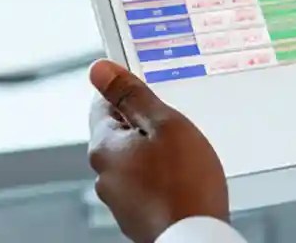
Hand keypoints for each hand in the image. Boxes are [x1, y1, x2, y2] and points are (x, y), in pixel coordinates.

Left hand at [87, 60, 229, 242]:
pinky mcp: (136, 216)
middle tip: (175, 126)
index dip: (125, 91)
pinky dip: (160, 178)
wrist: (195, 237)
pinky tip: (183, 180)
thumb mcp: (164, 124)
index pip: (102, 104)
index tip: (145, 87)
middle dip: (145, 125)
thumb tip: (100, 70)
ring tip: (184, 157)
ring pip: (134, 160)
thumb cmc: (185, 184)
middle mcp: (104, 174)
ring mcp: (119, 199)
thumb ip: (132, 96)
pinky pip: (145, 184)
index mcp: (105, 147)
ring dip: (154, 153)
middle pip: (119, 133)